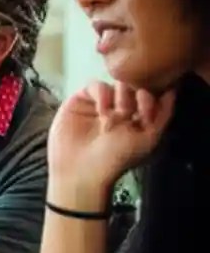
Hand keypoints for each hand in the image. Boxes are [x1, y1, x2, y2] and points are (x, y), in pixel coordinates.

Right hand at [47, 81, 175, 193]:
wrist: (82, 169)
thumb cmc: (117, 158)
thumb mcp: (149, 138)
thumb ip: (163, 114)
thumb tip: (171, 90)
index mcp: (138, 117)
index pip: (151, 94)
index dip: (152, 97)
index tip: (146, 114)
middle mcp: (120, 108)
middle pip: (134, 85)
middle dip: (135, 96)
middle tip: (128, 114)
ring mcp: (100, 103)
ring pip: (116, 83)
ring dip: (120, 96)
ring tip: (114, 116)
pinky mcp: (80, 100)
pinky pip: (95, 85)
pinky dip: (101, 94)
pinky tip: (101, 110)